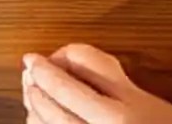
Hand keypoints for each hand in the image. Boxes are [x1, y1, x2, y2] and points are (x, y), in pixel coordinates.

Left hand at [22, 44, 171, 123]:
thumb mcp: (142, 96)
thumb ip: (103, 72)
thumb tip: (64, 54)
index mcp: (118, 119)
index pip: (64, 88)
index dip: (42, 70)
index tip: (31, 59)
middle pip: (49, 110)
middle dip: (34, 89)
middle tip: (30, 75)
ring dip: (33, 110)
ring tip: (34, 95)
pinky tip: (44, 120)